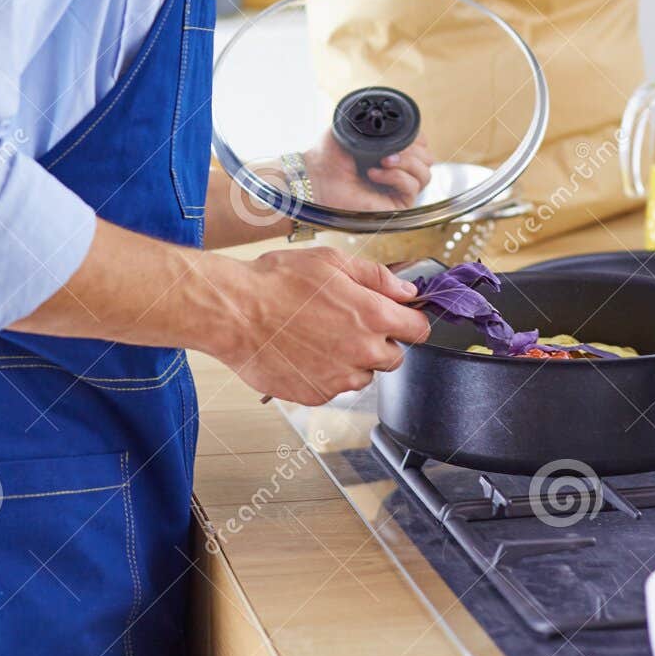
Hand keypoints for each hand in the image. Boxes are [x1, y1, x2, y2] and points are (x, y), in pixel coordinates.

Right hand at [208, 246, 430, 404]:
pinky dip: (326, 374)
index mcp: (372, 316)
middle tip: (351, 323)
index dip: (410, 321)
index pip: (419, 330)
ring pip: (364, 375)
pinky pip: (335, 387)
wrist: (235, 312)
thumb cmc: (277, 282)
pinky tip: (306, 352)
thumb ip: (376, 277)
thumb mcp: (332, 261)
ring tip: (322, 336)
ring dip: (353, 360)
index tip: (401, 318)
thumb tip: (405, 290)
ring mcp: (339, 377)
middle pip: (394, 357)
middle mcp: (362, 352)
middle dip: (380, 341)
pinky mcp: (316, 394)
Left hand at [302, 130, 433, 210]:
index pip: (422, 145)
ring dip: (407, 162)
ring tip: (382, 160)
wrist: (316, 177)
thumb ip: (370, 119)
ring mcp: (398, 190)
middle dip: (414, 149)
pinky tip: (375, 174)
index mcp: (392, 153)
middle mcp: (399, 172)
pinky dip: (396, 177)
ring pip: (426, 174)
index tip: (402, 134)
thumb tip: (388, 116)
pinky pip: (412, 188)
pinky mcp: (397, 206)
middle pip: (429, 159)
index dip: (417, 138)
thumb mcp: (351, 128)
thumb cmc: (329, 155)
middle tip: (390, 149)